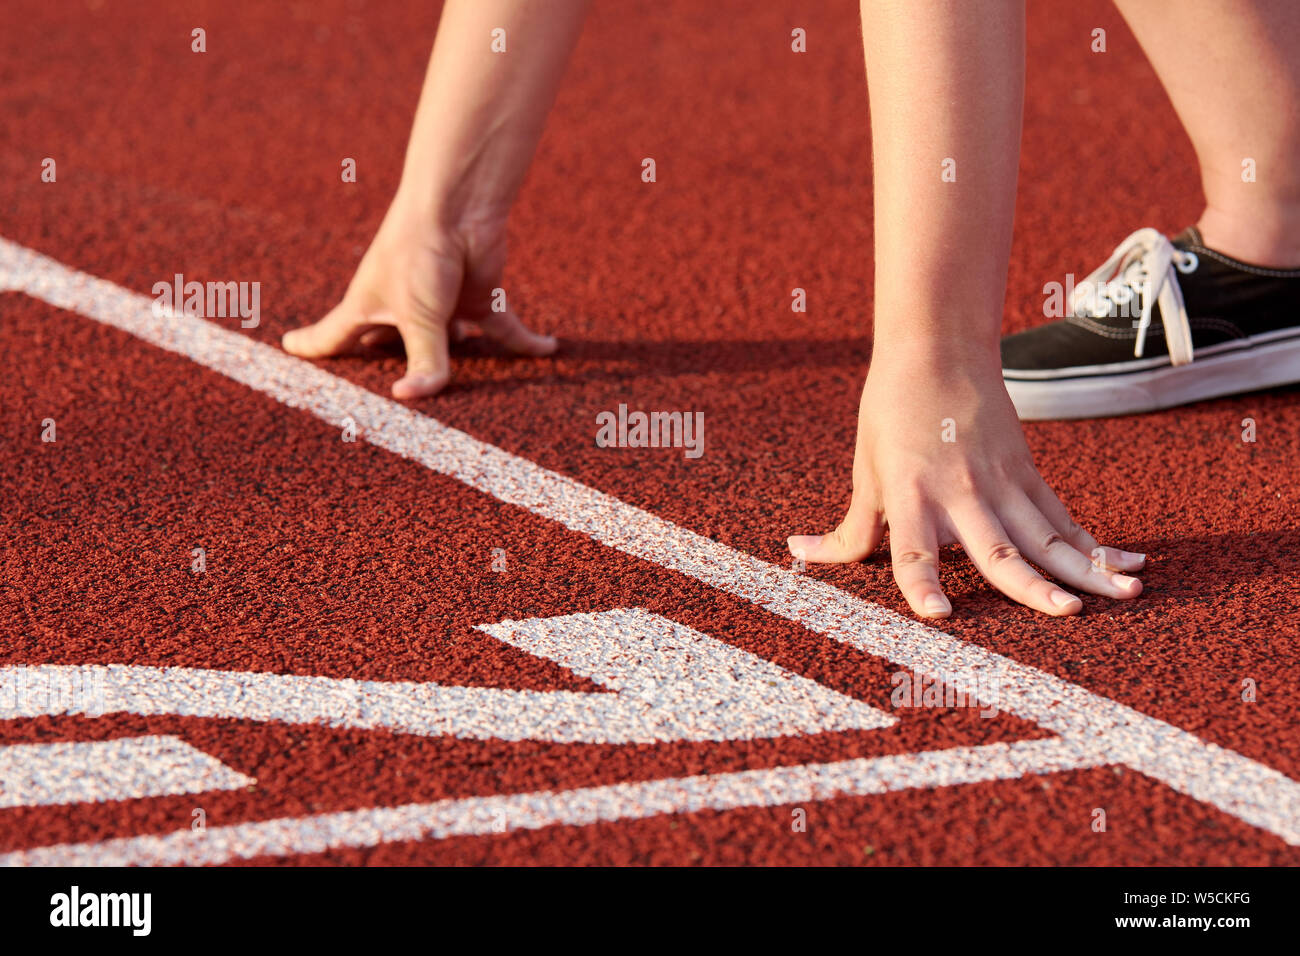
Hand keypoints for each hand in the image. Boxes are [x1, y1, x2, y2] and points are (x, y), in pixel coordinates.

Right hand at [282, 204, 555, 398]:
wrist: (460, 207)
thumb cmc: (419, 252)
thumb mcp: (418, 317)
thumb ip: (423, 362)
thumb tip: (413, 397)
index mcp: (368, 308)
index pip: (333, 337)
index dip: (311, 347)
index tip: (289, 350)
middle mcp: (402, 310)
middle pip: (392, 351)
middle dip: (391, 371)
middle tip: (385, 399)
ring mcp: (441, 308)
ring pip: (449, 349)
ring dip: (459, 367)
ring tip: (466, 403)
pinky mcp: (479, 300)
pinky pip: (506, 330)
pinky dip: (528, 342)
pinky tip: (552, 349)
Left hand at [788, 353, 1144, 617]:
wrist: (937, 349)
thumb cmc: (890, 412)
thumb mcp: (866, 471)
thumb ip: (849, 528)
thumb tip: (798, 553)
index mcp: (912, 494)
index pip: (913, 551)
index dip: (923, 584)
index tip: (939, 616)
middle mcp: (961, 494)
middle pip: (1000, 549)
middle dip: (1034, 586)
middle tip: (1066, 614)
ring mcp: (1002, 484)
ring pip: (1048, 537)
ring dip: (1087, 570)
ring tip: (1127, 599)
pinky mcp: (1027, 474)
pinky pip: (1064, 519)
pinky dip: (1096, 546)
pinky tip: (1128, 569)